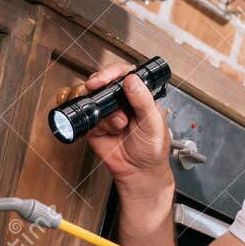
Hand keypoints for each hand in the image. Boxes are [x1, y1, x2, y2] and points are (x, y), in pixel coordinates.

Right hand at [81, 62, 171, 198]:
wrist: (140, 172)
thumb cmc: (153, 149)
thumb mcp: (153, 122)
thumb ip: (143, 100)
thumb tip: (132, 79)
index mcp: (139, 96)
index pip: (125, 75)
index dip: (113, 72)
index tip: (106, 77)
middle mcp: (122, 103)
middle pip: (105, 84)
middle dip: (100, 85)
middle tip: (97, 86)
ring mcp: (108, 114)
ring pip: (96, 101)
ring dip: (106, 113)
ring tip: (119, 125)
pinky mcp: (97, 128)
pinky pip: (90, 119)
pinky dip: (99, 125)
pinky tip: (110, 133)